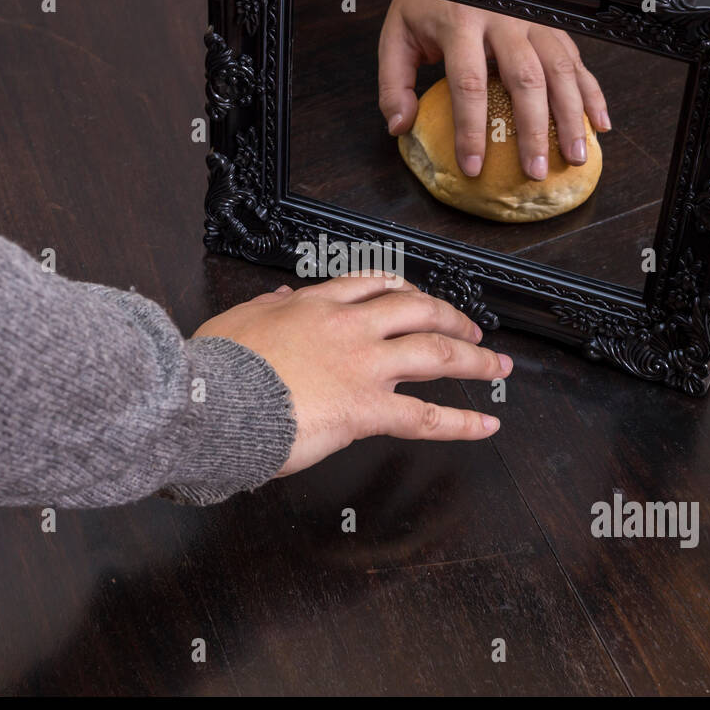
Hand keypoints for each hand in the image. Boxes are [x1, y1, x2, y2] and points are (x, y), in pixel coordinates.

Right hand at [191, 273, 511, 476]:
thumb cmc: (218, 367)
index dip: (406, 290)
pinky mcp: (366, 409)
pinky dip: (462, 422)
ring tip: (498, 364)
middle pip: (418, 309)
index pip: (373, 285)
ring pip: (435, 353)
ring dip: (474, 357)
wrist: (212, 401)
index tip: (419, 296)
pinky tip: (486, 424)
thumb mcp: (240, 319)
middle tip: (473, 327)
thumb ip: (269, 307)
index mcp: (316, 305)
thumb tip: (284, 297)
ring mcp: (363, 366)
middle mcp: (348, 328)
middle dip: (453, 316)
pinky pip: (425, 417)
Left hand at [378, 0, 609, 178]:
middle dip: (534, 131)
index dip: (471, 130)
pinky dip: (592, 91)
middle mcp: (502, 18)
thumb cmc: (426, 2)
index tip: (473, 166)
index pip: (468, 84)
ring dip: (571, 115)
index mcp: (460, 23)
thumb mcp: (397, 35)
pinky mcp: (551, 21)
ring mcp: (532, 18)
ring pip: (560, 69)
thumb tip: (401, 127)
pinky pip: (576, 58)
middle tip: (536, 172)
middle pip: (525, 80)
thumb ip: (394, 84)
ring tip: (576, 155)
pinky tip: (600, 123)